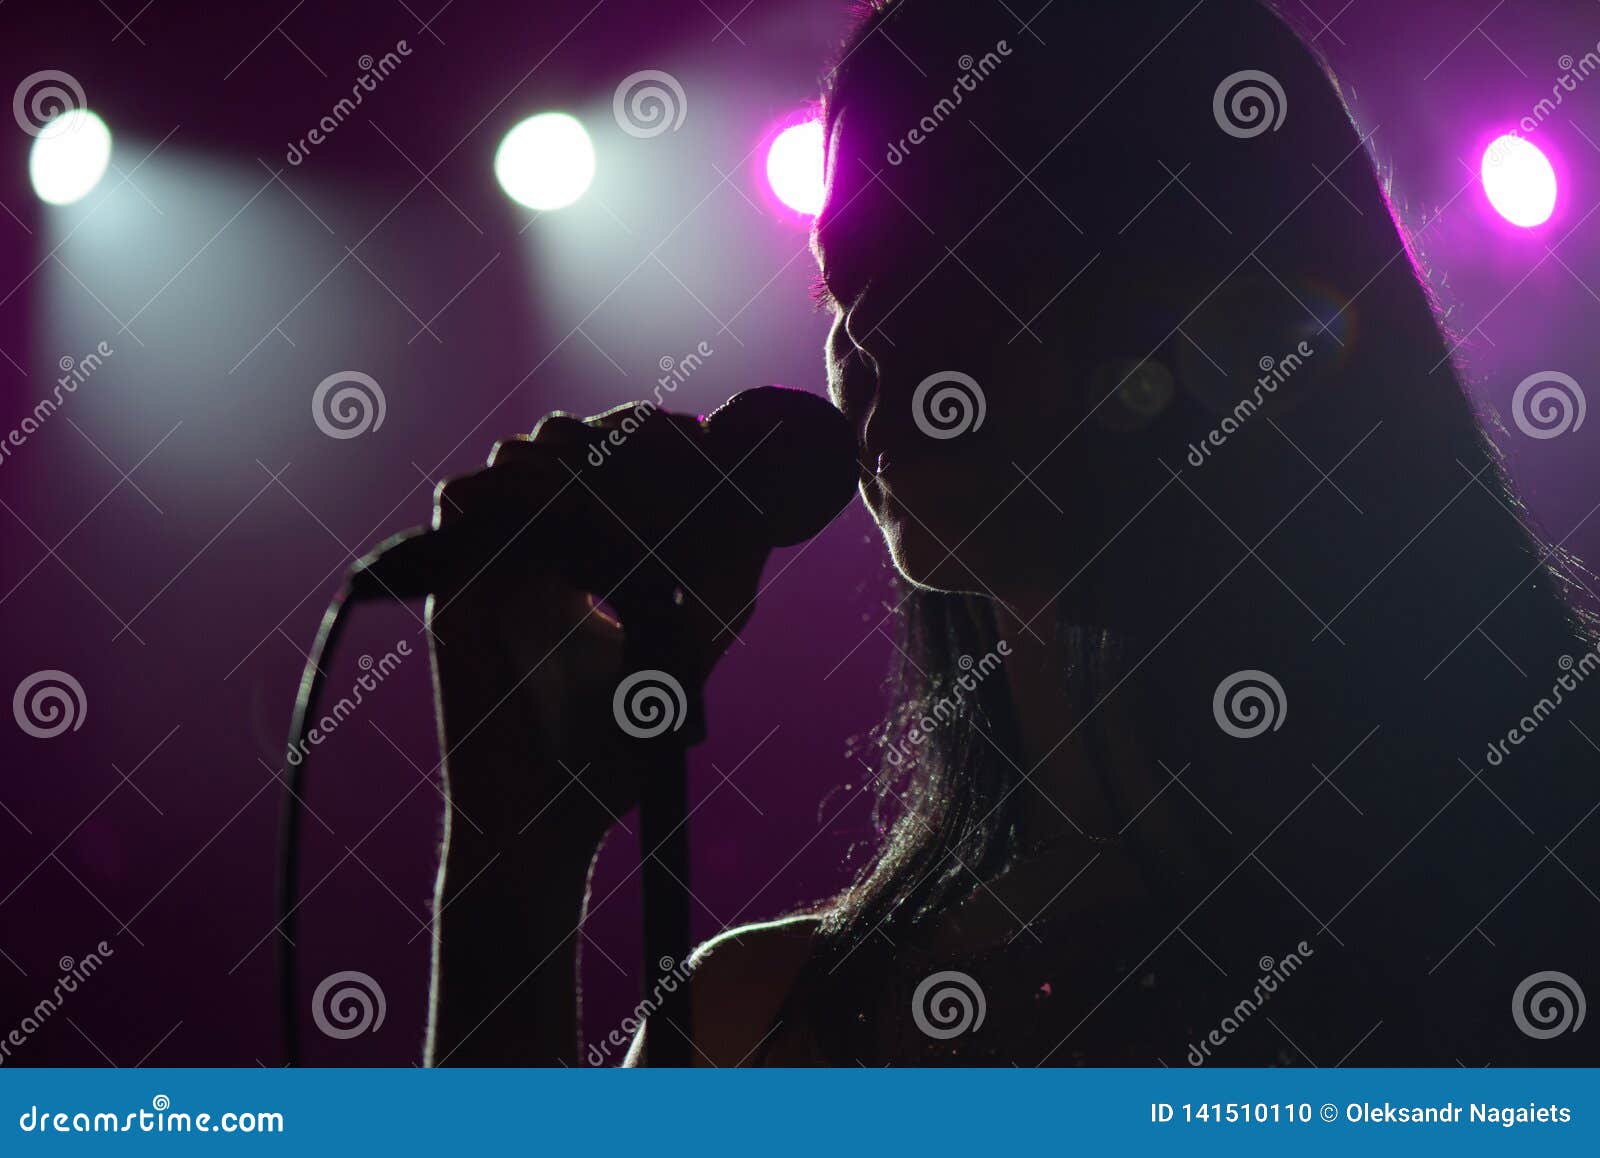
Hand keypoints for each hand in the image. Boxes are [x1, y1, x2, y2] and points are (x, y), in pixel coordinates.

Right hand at [426, 403, 771, 849]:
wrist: (547, 829)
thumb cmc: (611, 760)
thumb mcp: (682, 660)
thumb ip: (716, 591)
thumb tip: (762, 515)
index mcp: (567, 562)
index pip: (597, 458)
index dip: (645, 433)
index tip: (701, 436)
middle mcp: (522, 556)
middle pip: (560, 442)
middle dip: (625, 436)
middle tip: (684, 451)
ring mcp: (486, 571)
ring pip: (520, 460)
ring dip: (588, 462)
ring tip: (652, 494)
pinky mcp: (456, 596)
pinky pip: (468, 501)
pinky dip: (530, 495)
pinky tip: (603, 531)